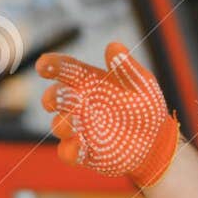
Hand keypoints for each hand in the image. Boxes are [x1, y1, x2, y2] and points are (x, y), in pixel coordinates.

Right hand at [36, 41, 181, 186]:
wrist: (155, 141)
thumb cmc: (145, 107)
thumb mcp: (142, 86)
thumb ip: (127, 68)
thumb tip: (114, 46)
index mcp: (89, 82)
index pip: (67, 69)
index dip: (52, 65)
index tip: (43, 65)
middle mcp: (78, 104)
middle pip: (57, 97)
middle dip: (53, 97)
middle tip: (56, 98)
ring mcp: (78, 128)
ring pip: (60, 125)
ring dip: (63, 124)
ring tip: (75, 123)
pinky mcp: (82, 152)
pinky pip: (68, 152)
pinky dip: (70, 150)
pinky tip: (80, 148)